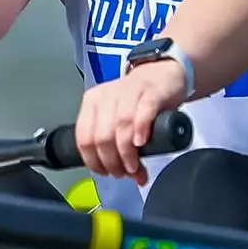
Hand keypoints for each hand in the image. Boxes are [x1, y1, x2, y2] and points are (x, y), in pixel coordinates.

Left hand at [75, 61, 186, 185]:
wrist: (163, 73)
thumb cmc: (138, 101)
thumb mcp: (120, 119)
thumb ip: (117, 146)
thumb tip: (124, 175)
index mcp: (93, 102)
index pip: (84, 138)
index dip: (94, 161)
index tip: (107, 173)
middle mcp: (107, 95)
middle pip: (102, 136)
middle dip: (112, 161)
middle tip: (125, 173)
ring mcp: (129, 91)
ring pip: (120, 126)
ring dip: (127, 153)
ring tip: (135, 167)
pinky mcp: (152, 92)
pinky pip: (142, 112)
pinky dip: (140, 130)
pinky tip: (141, 143)